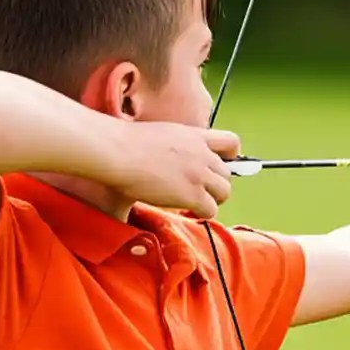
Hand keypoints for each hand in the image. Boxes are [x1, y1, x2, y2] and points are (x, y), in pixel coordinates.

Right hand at [117, 122, 240, 218]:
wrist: (118, 151)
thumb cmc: (125, 143)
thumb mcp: (159, 136)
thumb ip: (171, 147)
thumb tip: (160, 160)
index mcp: (194, 136)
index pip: (230, 142)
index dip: (230, 156)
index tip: (219, 165)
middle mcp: (202, 154)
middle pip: (227, 174)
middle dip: (216, 184)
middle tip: (199, 191)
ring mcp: (199, 174)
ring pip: (224, 192)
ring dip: (212, 200)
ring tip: (195, 204)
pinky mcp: (193, 193)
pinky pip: (211, 209)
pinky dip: (202, 213)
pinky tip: (187, 211)